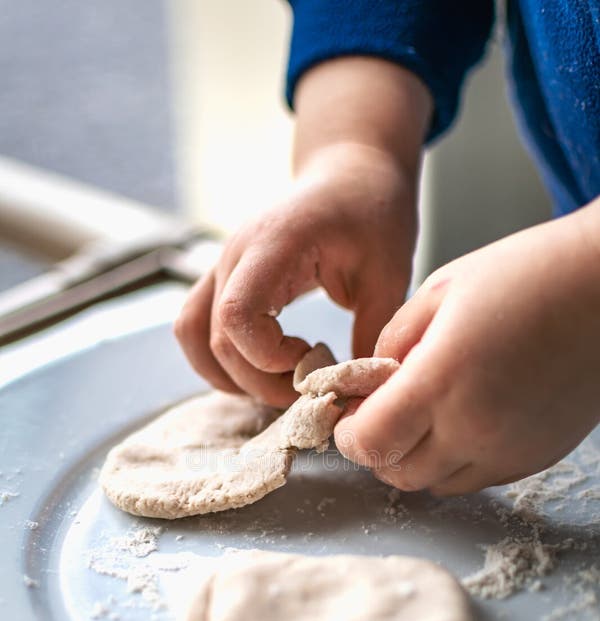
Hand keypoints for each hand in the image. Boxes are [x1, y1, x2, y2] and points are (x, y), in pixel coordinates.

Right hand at [175, 57, 431, 406]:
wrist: (349, 174)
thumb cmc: (373, 214)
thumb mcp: (389, 274)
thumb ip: (374, 331)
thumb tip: (363, 392)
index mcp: (273, 245)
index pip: (238, 317)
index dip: (270, 358)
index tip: (315, 361)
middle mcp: (234, 254)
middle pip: (218, 339)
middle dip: (262, 380)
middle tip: (311, 389)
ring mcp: (221, 265)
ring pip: (195, 337)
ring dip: (233, 375)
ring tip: (283, 384)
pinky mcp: (221, 278)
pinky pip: (195, 327)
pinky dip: (219, 360)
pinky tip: (263, 370)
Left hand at [335, 200, 599, 493]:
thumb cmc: (530, 275)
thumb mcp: (442, 290)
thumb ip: (393, 341)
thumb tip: (372, 383)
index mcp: (441, 381)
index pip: (369, 442)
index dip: (348, 434)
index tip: (349, 413)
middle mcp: (474, 428)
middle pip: (397, 474)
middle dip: (376, 449)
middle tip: (379, 415)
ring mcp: (509, 450)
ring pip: (435, 485)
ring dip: (415, 460)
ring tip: (423, 417)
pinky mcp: (536, 458)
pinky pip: (476, 479)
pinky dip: (455, 461)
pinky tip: (464, 421)